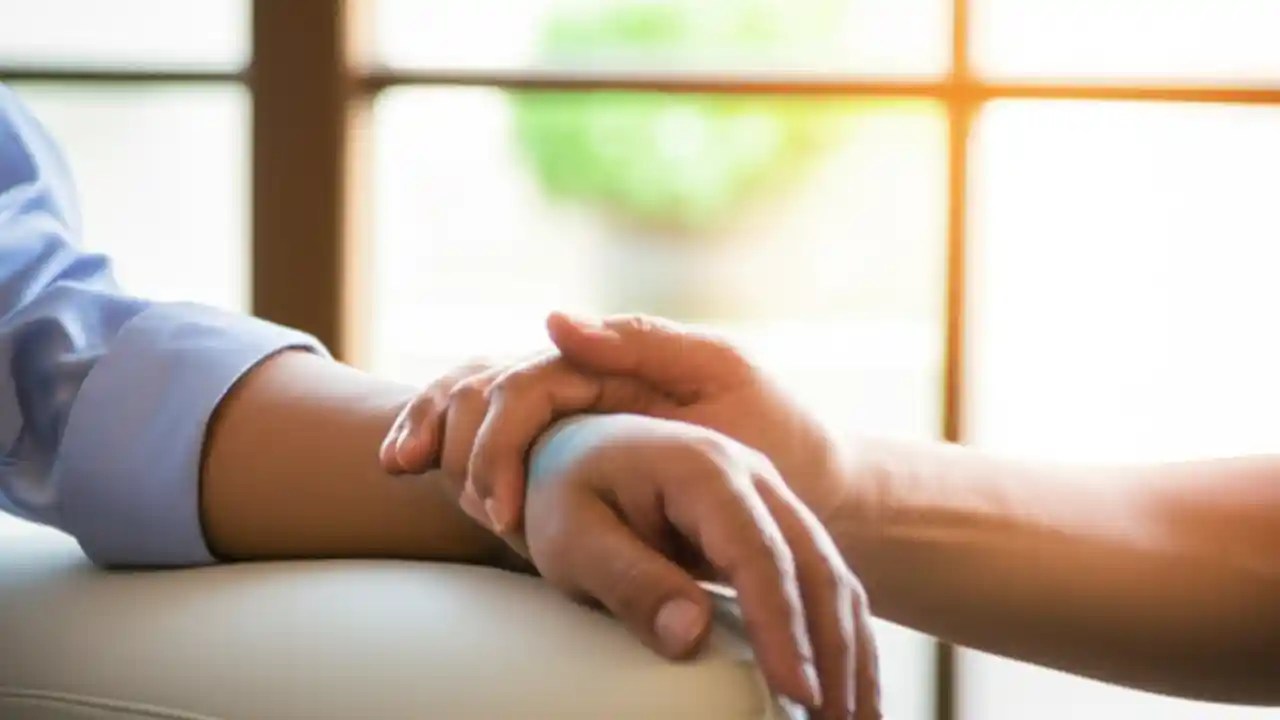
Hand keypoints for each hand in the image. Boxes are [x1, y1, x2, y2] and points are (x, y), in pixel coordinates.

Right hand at [379, 312, 849, 534]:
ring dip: (433, 429)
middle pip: (485, 390)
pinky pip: (500, 443)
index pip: (526, 384)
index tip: (496, 503)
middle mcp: (585, 385)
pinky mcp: (576, 457)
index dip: (498, 436)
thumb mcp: (725, 373)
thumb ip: (644, 343)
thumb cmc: (776, 428)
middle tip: (425, 481)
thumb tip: (550, 317)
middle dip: (446, 428)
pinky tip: (418, 468)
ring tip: (396, 462)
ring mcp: (577, 420)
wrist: (810, 482)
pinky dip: (456, 451)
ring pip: (477, 408)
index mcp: (612, 363)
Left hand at [525, 413, 879, 718]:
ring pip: (832, 576)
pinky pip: (820, 582)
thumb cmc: (569, 493)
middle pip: (815, 565)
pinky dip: (838, 635)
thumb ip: (628, 581)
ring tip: (852, 718)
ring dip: (849, 650)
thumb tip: (688, 636)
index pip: (758, 552)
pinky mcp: (774, 530)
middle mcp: (753, 477)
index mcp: (703, 468)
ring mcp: (771, 501)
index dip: (782, 624)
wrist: (577, 451)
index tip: (797, 690)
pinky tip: (843, 686)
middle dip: (833, 650)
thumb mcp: (573, 537)